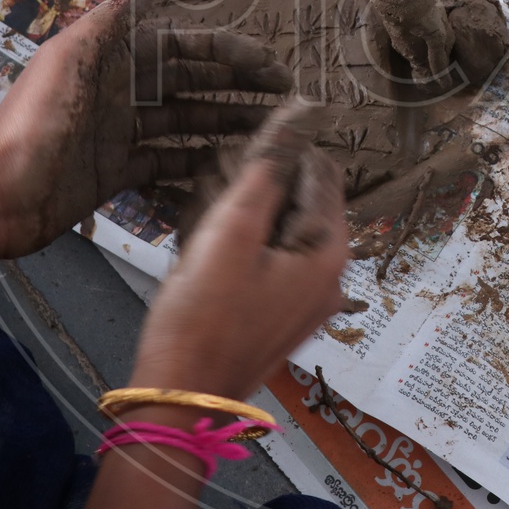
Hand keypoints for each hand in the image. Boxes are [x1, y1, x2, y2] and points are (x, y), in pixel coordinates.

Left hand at [0, 0, 293, 258]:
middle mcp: (123, 90)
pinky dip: (200, 162)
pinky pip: (170, 162)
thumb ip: (110, 18)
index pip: (185, 47)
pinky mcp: (121, 170)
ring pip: (189, 121)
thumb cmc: (35, 121)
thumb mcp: (69, 54)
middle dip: (240, 87)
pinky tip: (231, 165)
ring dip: (229, 124)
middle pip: (194, 82)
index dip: (229, 53)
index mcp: (115, 58)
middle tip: (285, 100)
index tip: (269, 65)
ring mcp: (124, 131)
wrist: (1, 192)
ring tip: (269, 133)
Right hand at [130, 107, 349, 399]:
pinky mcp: (277, 314)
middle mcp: (330, 275)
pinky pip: (266, 259)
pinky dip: (238, 242)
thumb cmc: (204, 314)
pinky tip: (200, 242)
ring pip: (279, 229)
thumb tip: (303, 110)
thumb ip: (267, 168)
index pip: (321, 171)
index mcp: (330, 251)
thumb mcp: (232, 231)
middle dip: (257, 181)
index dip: (281, 147)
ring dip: (242, 211)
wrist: (179, 397)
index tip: (235, 142)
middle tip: (209, 181)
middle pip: (301, 200)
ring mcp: (305, 299)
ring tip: (199, 211)